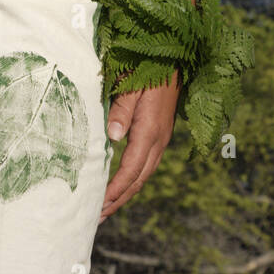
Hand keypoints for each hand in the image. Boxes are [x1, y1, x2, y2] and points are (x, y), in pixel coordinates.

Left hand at [99, 76, 179, 222]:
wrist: (175, 57)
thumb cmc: (148, 67)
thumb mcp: (132, 84)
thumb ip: (122, 110)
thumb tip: (112, 138)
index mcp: (150, 131)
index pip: (131, 169)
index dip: (115, 189)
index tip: (99, 205)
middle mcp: (159, 140)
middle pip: (139, 179)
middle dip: (119, 199)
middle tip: (98, 216)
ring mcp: (162, 137)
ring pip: (144, 174)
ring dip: (127, 192)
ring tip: (108, 206)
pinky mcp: (160, 133)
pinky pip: (147, 164)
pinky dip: (134, 178)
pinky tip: (123, 181)